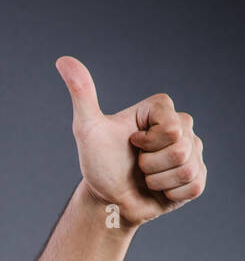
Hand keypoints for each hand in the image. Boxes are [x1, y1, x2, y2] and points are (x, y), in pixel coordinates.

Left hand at [55, 55, 206, 226]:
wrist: (108, 201)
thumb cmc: (99, 164)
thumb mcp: (87, 129)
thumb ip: (81, 93)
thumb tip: (63, 60)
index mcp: (162, 109)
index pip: (171, 129)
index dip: (148, 144)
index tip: (131, 144)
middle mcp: (182, 126)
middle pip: (180, 149)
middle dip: (151, 165)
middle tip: (137, 165)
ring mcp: (192, 151)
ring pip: (186, 169)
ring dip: (158, 181)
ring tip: (146, 177)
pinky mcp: (196, 176)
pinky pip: (194, 186)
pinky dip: (171, 194)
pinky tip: (159, 189)